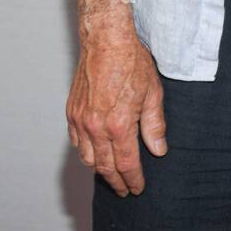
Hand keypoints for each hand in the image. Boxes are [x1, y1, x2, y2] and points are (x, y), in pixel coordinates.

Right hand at [66, 26, 166, 196]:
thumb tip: (159, 150)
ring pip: (87, 158)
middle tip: (125, 189)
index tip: (138, 188)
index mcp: (119, 125)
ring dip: (100, 170)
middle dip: (117, 182)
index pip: (127, 164)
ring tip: (112, 175)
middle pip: (105, 167)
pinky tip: (95, 153)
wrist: (106, 41)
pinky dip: (85, 152)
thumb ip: (154, 126)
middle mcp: (96, 127)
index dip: (133, 180)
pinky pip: (76, 142)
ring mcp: (81, 120)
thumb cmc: (131, 62)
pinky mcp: (72, 112)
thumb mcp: (153, 94)